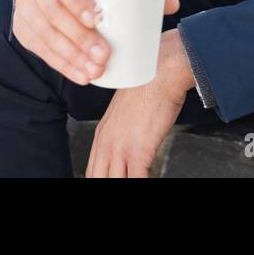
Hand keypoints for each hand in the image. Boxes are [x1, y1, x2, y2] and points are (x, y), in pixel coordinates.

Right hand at [11, 0, 179, 85]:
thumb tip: (172, 4)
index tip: (97, 18)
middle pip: (52, 11)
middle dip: (79, 38)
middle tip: (103, 55)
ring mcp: (24, 6)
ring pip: (45, 33)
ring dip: (71, 56)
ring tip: (95, 70)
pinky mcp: (22, 27)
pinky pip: (39, 48)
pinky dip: (61, 64)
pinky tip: (80, 74)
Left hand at [85, 29, 195, 176]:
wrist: (161, 72)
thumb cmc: (149, 85)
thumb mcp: (126, 110)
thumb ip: (123, 129)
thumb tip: (132, 140)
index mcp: (102, 133)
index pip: (92, 170)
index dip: (100, 179)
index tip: (110, 179)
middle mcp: (106, 143)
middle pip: (97, 178)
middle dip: (107, 183)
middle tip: (122, 180)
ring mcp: (121, 148)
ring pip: (115, 182)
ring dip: (125, 182)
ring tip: (136, 177)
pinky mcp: (139, 152)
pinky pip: (136, 180)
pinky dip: (141, 183)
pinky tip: (148, 179)